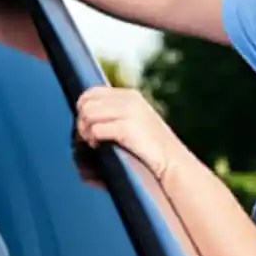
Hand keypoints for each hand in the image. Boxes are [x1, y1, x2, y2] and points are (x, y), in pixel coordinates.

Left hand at [75, 86, 189, 181]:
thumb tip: (84, 121)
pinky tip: (99, 147)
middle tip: (87, 137)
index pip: (93, 92)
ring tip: (93, 143)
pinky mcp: (127, 128)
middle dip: (81, 120)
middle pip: (86, 102)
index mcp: (130, 96)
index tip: (86, 125)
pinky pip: (96, 129)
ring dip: (85, 131)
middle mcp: (129, 100)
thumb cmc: (152, 150)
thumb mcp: (136, 124)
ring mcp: (128, 113)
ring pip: (88, 114)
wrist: (173, 163)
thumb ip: (115, 116)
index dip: (83, 108)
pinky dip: (93, 139)